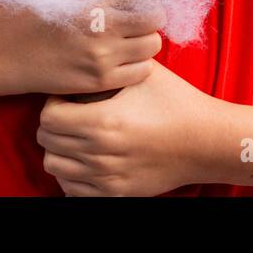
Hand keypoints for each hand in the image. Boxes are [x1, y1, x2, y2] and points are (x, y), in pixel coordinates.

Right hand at [0, 0, 166, 97]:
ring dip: (143, 44)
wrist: (3, 50)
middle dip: (147, 21)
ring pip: (152, 46)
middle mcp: (103, 22)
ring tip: (124, 44)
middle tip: (131, 24)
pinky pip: (141, 72)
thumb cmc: (32, 14)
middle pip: (155, 19)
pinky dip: (136, 66)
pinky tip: (118, 62)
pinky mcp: (99, 80)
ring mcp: (103, 54)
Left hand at [37, 60, 219, 195]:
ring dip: (58, 149)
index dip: (54, 101)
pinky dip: (70, 174)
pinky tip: (84, 159)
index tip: (68, 96)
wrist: (205, 141)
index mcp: (104, 121)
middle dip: (53, 124)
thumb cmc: (175, 102)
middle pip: (46, 141)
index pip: (48, 116)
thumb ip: (109, 67)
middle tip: (69, 113)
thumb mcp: (142, 73)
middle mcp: (100, 153)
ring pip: (54, 167)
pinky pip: (71, 190)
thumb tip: (82, 58)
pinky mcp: (116, 193)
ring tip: (75, 135)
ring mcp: (107, 177)